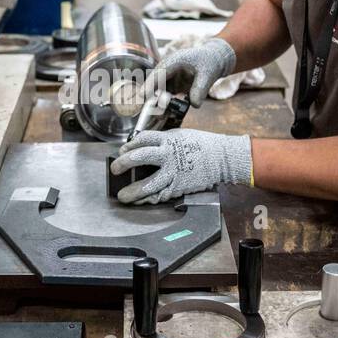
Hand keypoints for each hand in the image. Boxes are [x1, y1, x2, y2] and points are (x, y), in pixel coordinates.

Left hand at [110, 128, 251, 204]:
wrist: (222, 158)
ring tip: (123, 196)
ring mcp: (174, 172)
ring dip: (133, 191)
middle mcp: (168, 155)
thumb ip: (162, 141)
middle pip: (140, 158)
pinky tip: (140, 201)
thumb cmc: (201, 145)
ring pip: (149, 183)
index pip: (142, 140)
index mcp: (168, 140)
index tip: (122, 151)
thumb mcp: (180, 135)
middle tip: (115, 169)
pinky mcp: (179, 186)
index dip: (129, 146)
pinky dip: (149, 199)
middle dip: (124, 163)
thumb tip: (143, 146)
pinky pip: (160, 194)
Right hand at [146, 37, 235, 106]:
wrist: (213, 59)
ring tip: (163, 117)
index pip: (158, 73)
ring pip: (158, 93)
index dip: (149, 84)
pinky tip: (170, 115)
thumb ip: (201, 89)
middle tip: (156, 113)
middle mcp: (167, 69)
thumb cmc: (210, 62)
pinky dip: (166, 106)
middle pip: (153, 85)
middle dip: (153, 99)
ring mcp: (168, 78)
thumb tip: (194, 105)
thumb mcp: (208, 74)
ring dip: (160, 105)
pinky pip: (165, 97)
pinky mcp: (171, 86)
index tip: (142, 95)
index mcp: (174, 61)